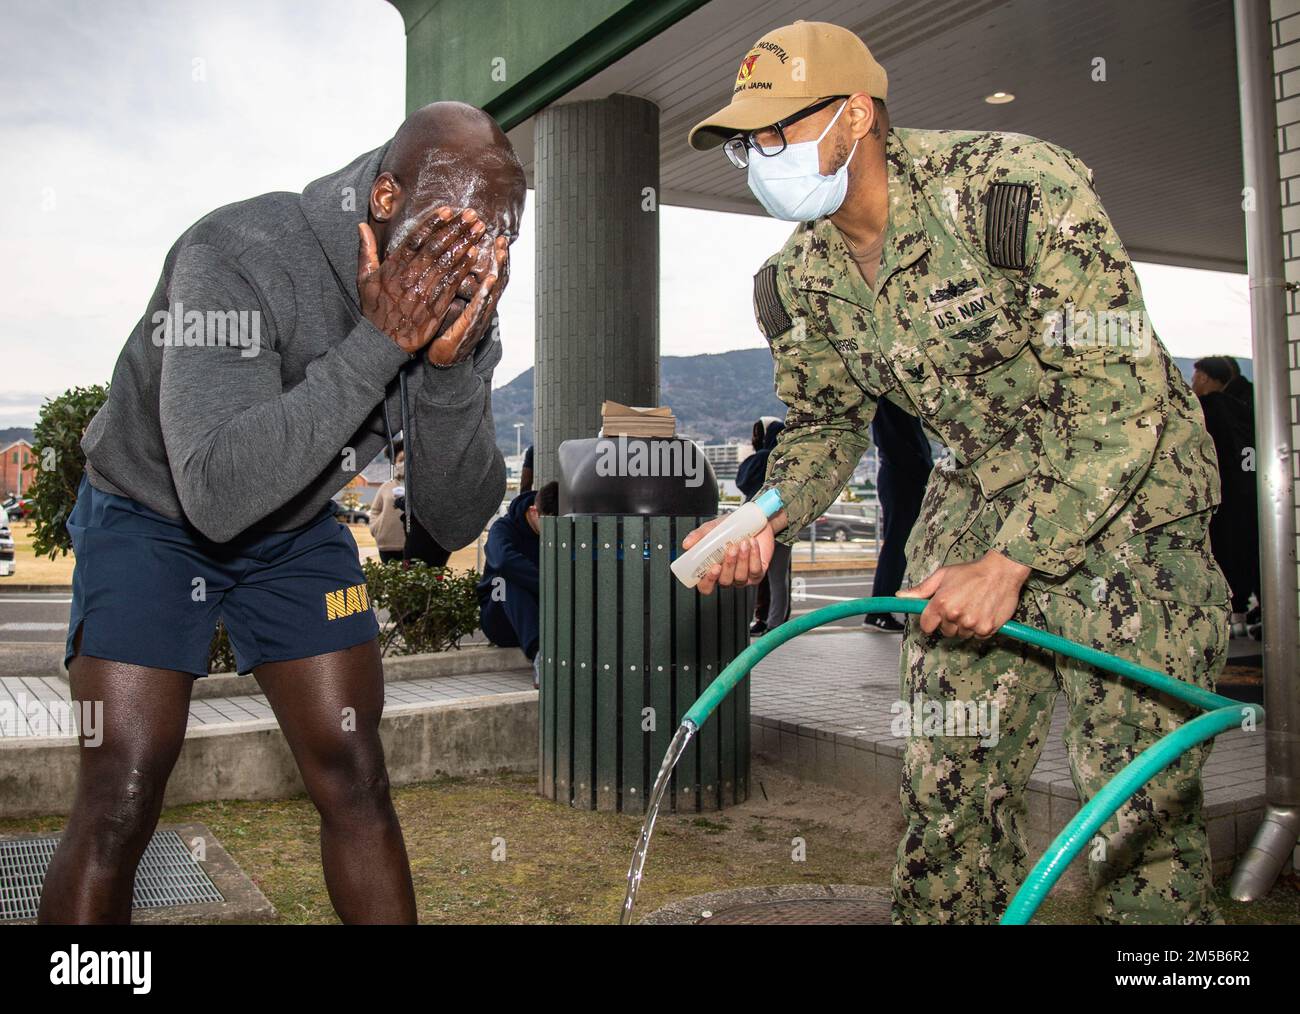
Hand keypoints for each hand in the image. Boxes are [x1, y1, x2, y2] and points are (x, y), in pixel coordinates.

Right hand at [356, 206, 484, 354]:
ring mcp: (424, 291)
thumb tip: (361, 226)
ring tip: (478, 229)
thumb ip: (365, 250)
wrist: (382, 341)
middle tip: (471, 214)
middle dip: (455, 228)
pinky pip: (452, 284)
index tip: (447, 210)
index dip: (433, 223)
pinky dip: (463, 268)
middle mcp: (410, 277)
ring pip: (447, 263)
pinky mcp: (435, 306)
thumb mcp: (364, 278)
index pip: (416, 240)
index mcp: (393, 267)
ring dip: (465, 244)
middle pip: (436, 247)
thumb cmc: (374, 308)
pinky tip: (475, 255)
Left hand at [425, 235, 508, 366]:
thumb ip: (454, 286)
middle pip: (496, 278)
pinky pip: (480, 307)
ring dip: (498, 270)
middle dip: (500, 258)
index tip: (497, 237)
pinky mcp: (471, 327)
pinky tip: (489, 281)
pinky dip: (486, 293)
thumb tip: (451, 264)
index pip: (490, 273)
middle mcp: (483, 307)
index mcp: (478, 300)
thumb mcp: (450, 304)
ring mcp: (479, 317)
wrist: (445, 360)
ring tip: (501, 253)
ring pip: (493, 291)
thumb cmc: (445, 330)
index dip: (494, 257)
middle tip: (502, 239)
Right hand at [681, 516, 774, 594]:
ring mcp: (743, 576)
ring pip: (740, 576)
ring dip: (742, 558)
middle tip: (730, 549)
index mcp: (713, 570)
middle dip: (729, 565)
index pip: (705, 586)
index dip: (708, 582)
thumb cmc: (732, 528)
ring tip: (743, 542)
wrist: (753, 521)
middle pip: (725, 582)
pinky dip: (754, 555)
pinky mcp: (758, 573)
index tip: (713, 568)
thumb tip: (686, 544)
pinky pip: (756, 570)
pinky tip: (752, 544)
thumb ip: (698, 536)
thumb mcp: (712, 529)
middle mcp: (727, 576)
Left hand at [898, 550, 1030, 638]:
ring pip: (961, 634)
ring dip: (964, 626)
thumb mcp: (942, 575)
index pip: (926, 625)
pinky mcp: (986, 629)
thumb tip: (900, 596)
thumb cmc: (972, 572)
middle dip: (949, 622)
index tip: (936, 616)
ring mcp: (971, 624)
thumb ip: (921, 590)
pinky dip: (979, 628)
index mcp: (941, 603)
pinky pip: (977, 636)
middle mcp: (955, 615)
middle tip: (959, 606)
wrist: (1001, 571)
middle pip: (945, 631)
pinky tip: (982, 613)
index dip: (930, 621)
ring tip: (972, 607)